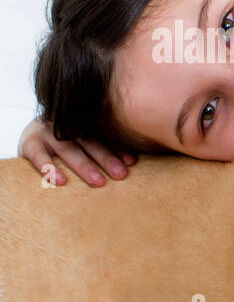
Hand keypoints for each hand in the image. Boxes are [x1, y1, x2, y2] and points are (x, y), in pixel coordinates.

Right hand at [17, 118, 135, 186]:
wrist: (33, 135)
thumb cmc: (72, 141)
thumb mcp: (88, 137)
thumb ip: (108, 143)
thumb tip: (137, 161)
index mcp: (84, 119)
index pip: (104, 133)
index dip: (118, 147)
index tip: (132, 162)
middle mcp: (66, 122)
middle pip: (89, 140)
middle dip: (106, 158)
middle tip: (121, 174)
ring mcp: (46, 131)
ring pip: (67, 148)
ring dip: (84, 166)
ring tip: (98, 182)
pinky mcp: (29, 142)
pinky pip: (38, 155)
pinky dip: (49, 168)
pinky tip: (61, 181)